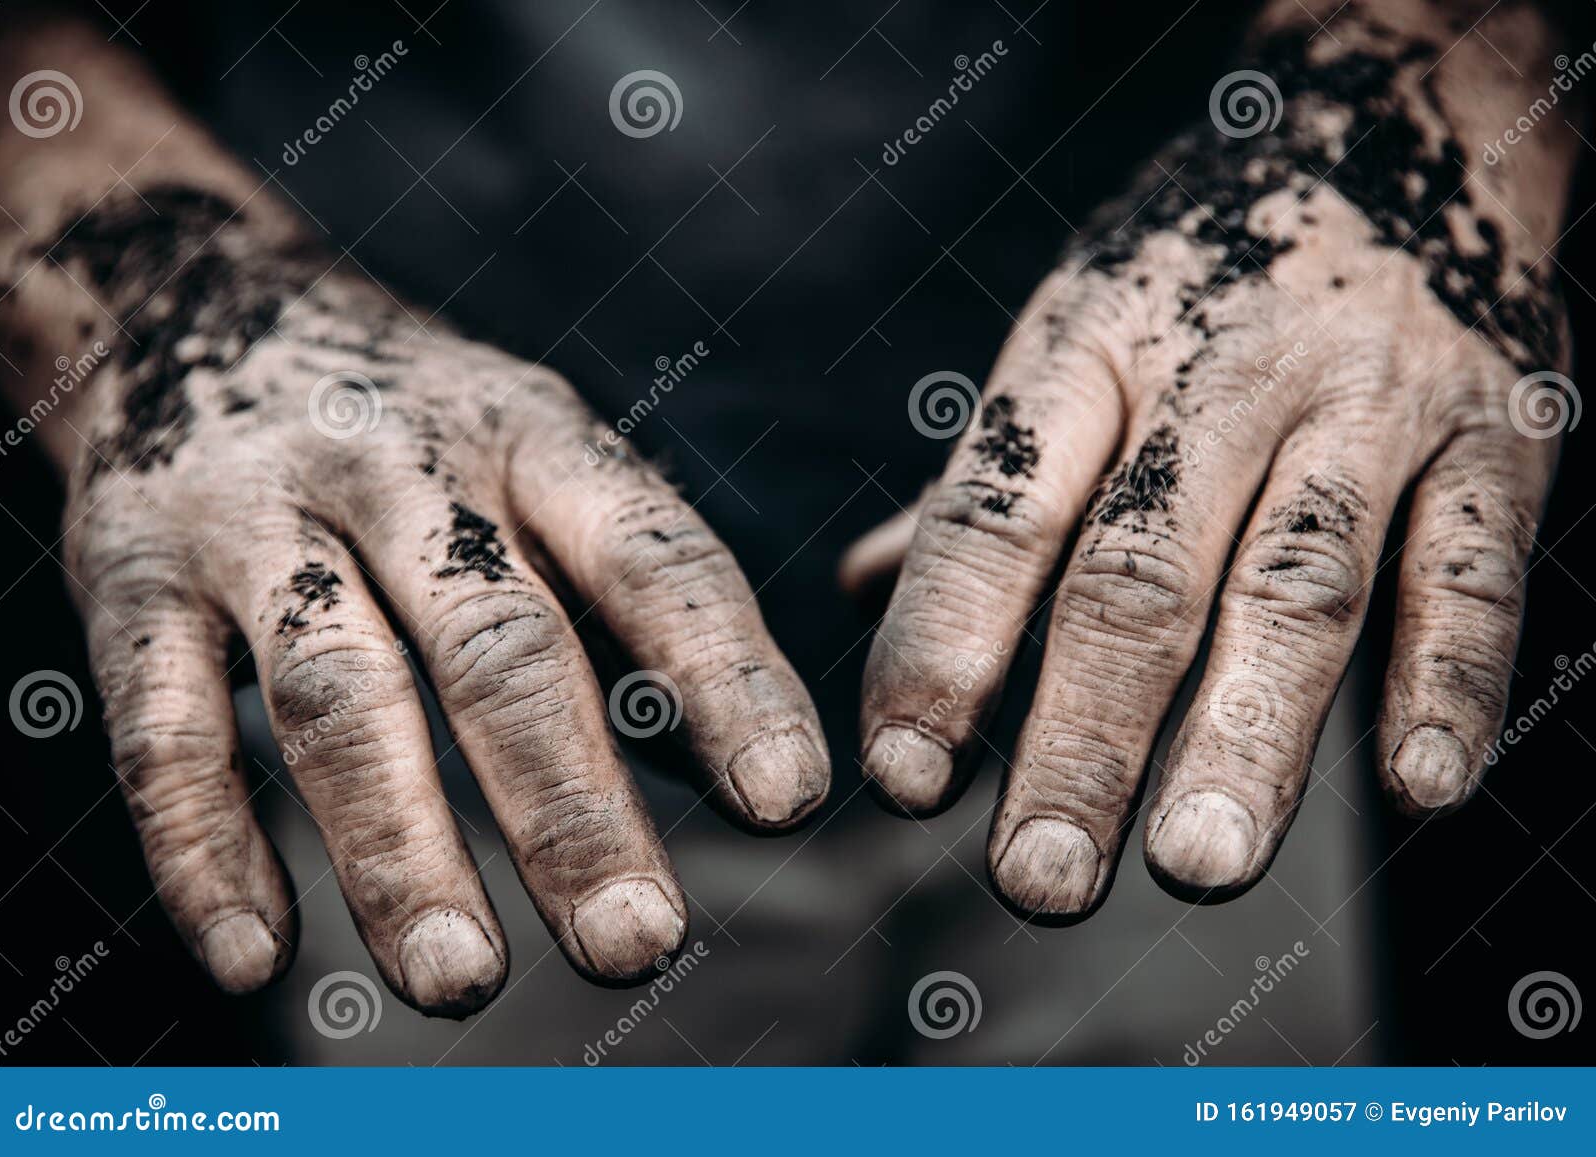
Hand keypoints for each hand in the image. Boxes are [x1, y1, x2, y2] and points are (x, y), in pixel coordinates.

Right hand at [48, 184, 826, 1013]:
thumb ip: (624, 594)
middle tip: (636, 942)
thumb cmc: (422, 429)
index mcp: (535, 439)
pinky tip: (256, 959)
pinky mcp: (133, 577)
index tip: (788, 799)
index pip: (652, 559)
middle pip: (499, 644)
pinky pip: (164, 724)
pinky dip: (206, 847)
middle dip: (570, 806)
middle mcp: (405, 469)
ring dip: (399, 851)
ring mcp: (259, 517)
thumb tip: (730, 766)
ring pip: (337, 694)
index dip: (725, 676)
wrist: (196, 301)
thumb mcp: (539, 453)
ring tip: (462, 981)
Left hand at [847, 1, 1574, 917]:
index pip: (993, 515)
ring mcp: (1363, 405)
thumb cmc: (1190, 278)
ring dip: (1247, 734)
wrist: (1389, 130)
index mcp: (1084, 353)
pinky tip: (1414, 786)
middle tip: (1034, 880)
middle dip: (1082, 737)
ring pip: (1297, 584)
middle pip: (1136, 574)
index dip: (945, 648)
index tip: (901, 777)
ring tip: (1192, 864)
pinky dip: (1448, 676)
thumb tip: (858, 593)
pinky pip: (1469, 563)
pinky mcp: (1491, 436)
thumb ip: (983, 484)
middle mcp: (1215, 377)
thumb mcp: (1070, 344)